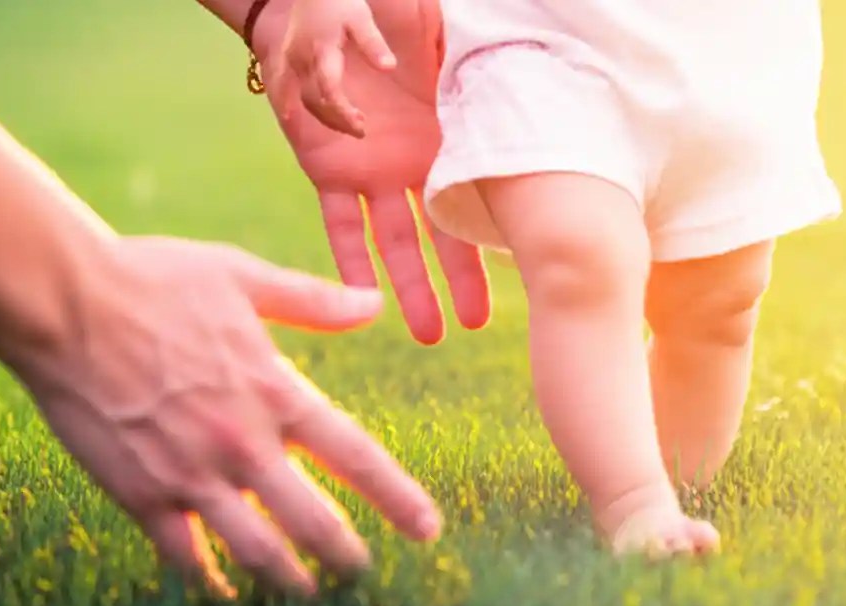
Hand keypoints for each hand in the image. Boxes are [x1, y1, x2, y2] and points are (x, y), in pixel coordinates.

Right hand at [10, 237, 441, 595]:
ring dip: (290, 581)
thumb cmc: (154, 279)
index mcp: (276, 393)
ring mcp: (193, 475)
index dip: (398, 498)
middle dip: (346, 555)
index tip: (428, 529)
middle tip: (361, 572)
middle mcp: (244, 444)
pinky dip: (209, 583)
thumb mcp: (242, 277)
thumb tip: (374, 304)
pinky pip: (184, 557)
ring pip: (257, 551)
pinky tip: (223, 593)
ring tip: (308, 594)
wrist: (63, 303)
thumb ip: (312, 301)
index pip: (356, 457)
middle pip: (314, 521)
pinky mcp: (142, 494)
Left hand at [256, 0, 489, 344]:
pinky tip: (362, 301)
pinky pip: (339, 223)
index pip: (480, 196)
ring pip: (396, 240)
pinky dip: (350, 259)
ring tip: (430, 333)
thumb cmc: (381, 8)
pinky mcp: (328, 166)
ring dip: (410, 286)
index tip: (528, 272)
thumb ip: (446, 52)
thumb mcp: (428, 23)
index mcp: (449, 136)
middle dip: (460, 281)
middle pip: (443, 233)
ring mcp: (374, 169)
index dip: (497, 236)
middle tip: (476, 326)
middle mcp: (417, 162)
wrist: (317, 6)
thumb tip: (453, 72)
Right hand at [282, 0, 395, 138]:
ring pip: (303, 98)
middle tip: (361, 129)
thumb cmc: (339, 1)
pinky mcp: (286, 59)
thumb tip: (389, 67)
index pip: (330, 91)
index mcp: (322, 52)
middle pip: (315, 101)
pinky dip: (285, 103)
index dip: (343, 112)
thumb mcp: (361, 19)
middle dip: (337, 119)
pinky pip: (282, 86)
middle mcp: (302, 60)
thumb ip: (373, 44)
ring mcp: (291, 60)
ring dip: (323, 116)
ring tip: (347, 123)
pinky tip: (290, 116)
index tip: (361, 126)